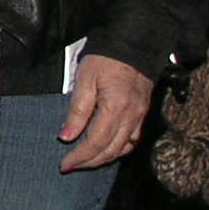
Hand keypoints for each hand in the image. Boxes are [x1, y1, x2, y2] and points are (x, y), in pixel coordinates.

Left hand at [59, 52, 153, 171]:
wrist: (132, 44)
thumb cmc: (106, 58)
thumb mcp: (84, 80)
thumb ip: (77, 111)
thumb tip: (67, 137)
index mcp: (115, 108)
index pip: (95, 142)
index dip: (79, 156)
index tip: (65, 163)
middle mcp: (131, 116)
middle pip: (111, 150)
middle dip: (90, 162)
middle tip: (71, 166)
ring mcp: (140, 115)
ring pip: (124, 148)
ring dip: (104, 158)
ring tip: (86, 160)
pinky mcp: (143, 112)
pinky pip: (133, 139)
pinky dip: (119, 149)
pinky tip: (107, 149)